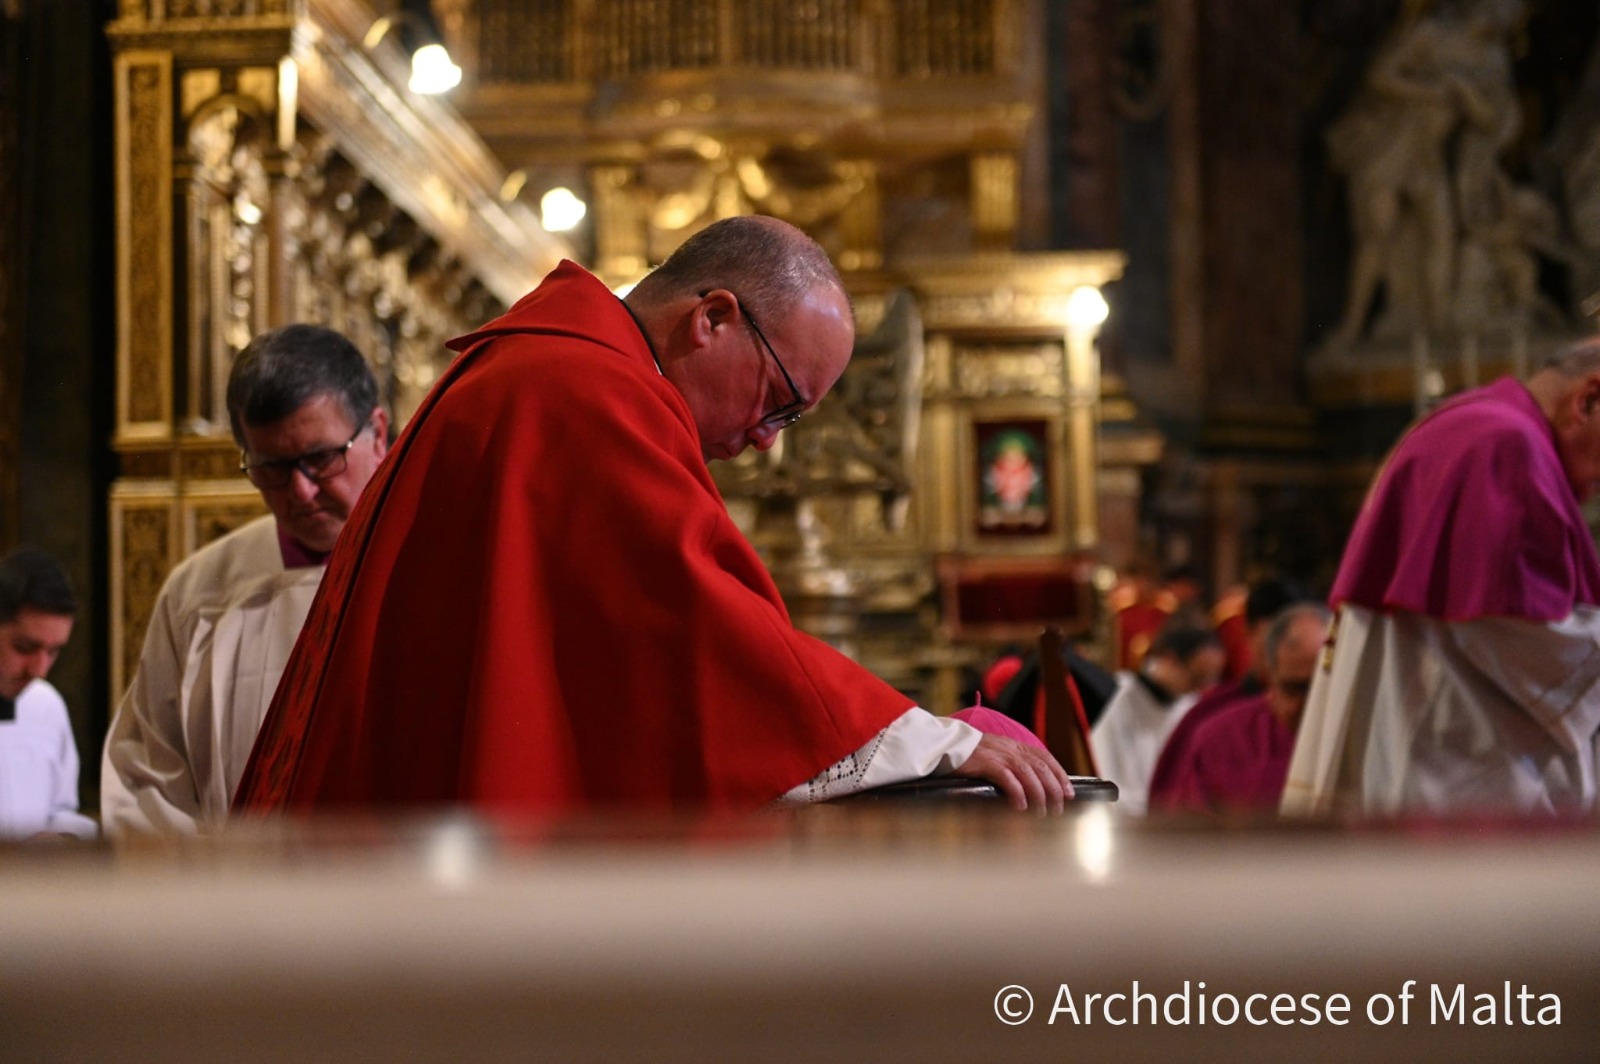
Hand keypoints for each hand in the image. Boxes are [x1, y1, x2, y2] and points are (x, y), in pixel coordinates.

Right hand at [950, 734, 1073, 812]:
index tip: (1069, 793)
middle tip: (1058, 810)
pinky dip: (1017, 793)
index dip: (1060, 775)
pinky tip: (1021, 807)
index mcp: (1015, 745)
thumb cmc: (970, 755)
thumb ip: (1013, 763)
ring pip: (1028, 774)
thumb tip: (1031, 785)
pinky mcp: (985, 762)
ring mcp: (999, 755)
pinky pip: (1007, 778)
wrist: (945, 744)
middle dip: (1053, 790)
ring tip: (1041, 813)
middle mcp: (1011, 748)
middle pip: (1041, 768)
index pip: (1045, 758)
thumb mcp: (997, 753)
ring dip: (1038, 795)